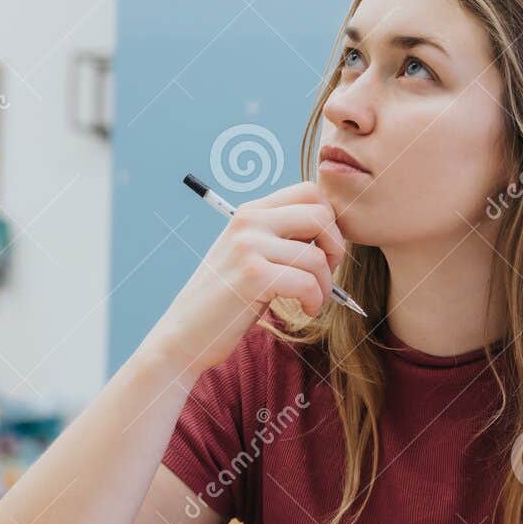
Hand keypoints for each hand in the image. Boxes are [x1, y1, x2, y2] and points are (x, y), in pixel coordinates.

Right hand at [144, 181, 345, 377]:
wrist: (186, 332)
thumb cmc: (228, 297)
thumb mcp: (252, 253)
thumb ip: (282, 235)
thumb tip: (332, 228)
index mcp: (251, 212)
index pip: (310, 191)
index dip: (330, 220)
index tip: (324, 248)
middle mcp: (249, 222)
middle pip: (321, 215)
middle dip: (336, 248)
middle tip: (325, 274)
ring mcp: (248, 247)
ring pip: (317, 257)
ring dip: (325, 285)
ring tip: (311, 300)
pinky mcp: (253, 276)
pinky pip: (307, 283)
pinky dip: (315, 301)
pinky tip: (305, 310)